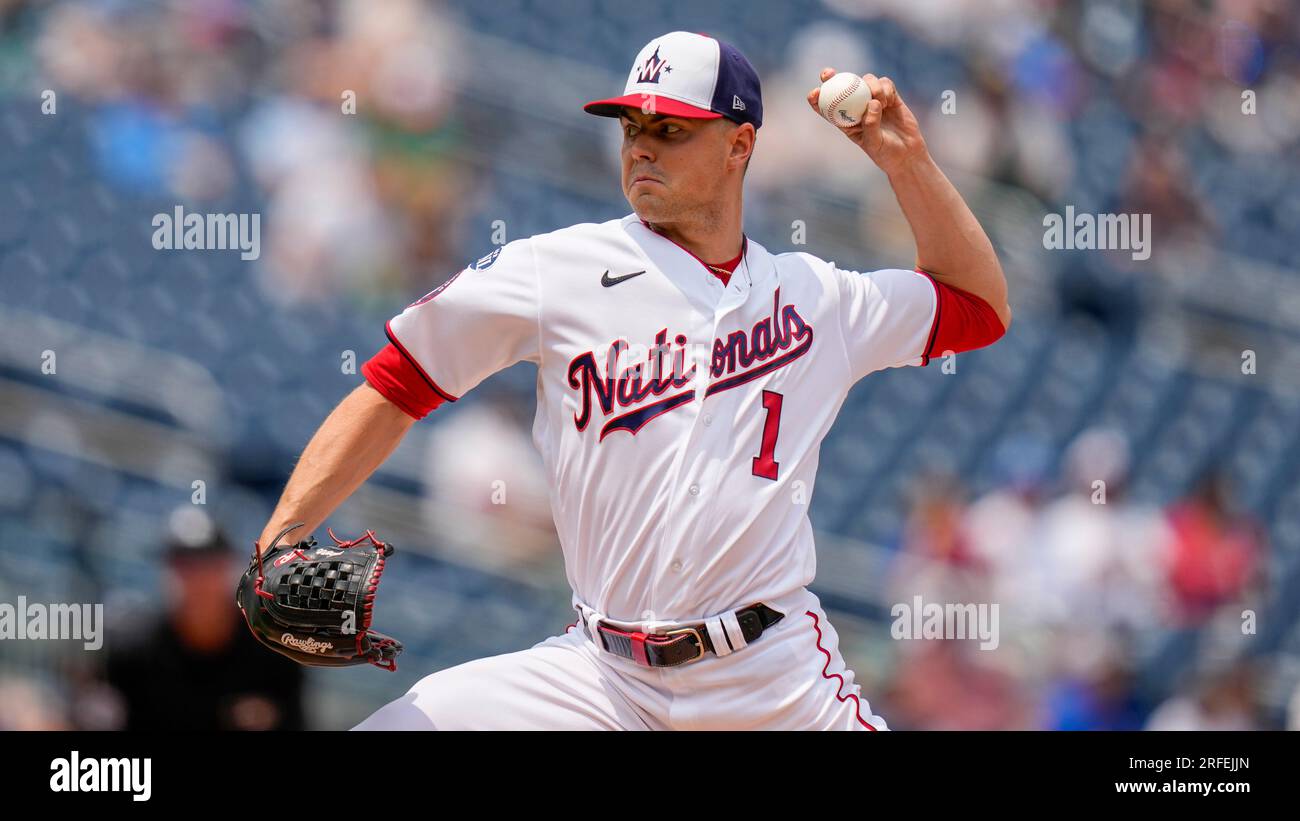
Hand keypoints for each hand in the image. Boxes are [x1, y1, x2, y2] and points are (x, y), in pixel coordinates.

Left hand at [807, 67, 926, 174]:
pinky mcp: (890, 96)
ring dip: (871, 86)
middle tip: (828, 74)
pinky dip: (885, 88)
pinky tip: (888, 100)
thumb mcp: (874, 143)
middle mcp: (857, 108)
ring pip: (866, 81)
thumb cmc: (886, 153)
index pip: (826, 107)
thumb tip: (871, 102)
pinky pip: (885, 83)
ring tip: (880, 102)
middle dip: (831, 77)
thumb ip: (871, 124)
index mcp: (846, 121)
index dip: (817, 98)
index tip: (815, 92)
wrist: (907, 154)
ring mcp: (873, 100)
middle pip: (841, 87)